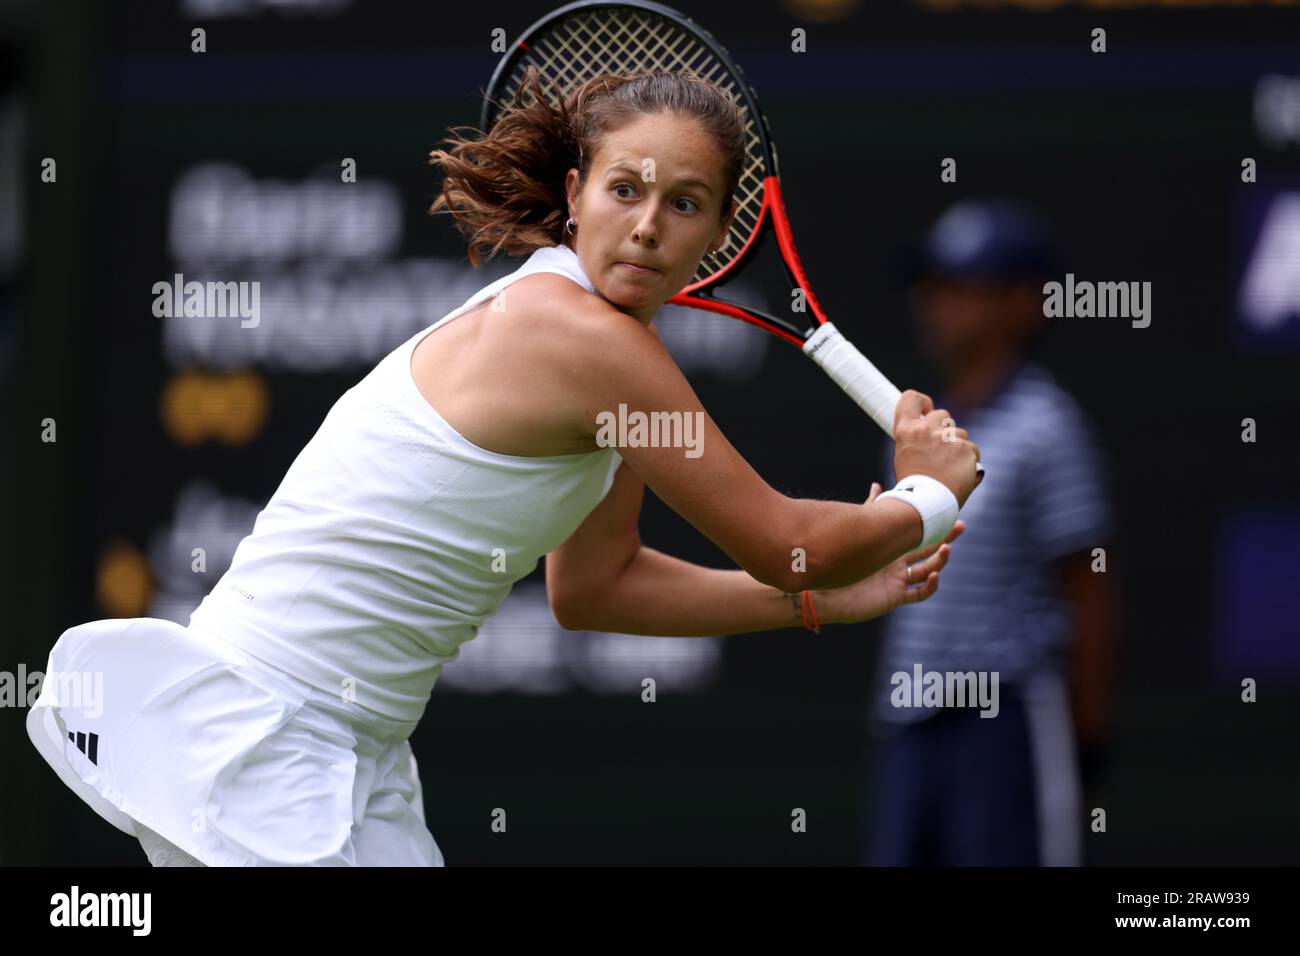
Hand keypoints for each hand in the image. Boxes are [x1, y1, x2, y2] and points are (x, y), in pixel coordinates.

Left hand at [816, 482, 966, 624]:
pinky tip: (934, 575)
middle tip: (960, 526)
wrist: (824, 589)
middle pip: (928, 551)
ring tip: (946, 550)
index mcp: (891, 548)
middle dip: (945, 539)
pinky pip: (918, 593)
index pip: (919, 536)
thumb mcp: (858, 530)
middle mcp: (898, 564)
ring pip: (927, 571)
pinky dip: (929, 585)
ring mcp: (898, 580)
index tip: (949, 514)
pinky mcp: (895, 596)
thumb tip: (878, 485)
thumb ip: (869, 509)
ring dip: (939, 561)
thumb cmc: (838, 560)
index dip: (935, 527)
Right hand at [892, 390, 982, 506]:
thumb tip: (927, 428)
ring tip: (948, 469)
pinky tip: (959, 474)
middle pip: (942, 414)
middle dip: (943, 428)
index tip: (926, 411)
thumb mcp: (905, 455)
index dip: (922, 402)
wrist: (925, 506)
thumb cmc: (913, 485)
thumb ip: (916, 439)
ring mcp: (948, 439)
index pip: (911, 398)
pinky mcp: (966, 449)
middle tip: (939, 450)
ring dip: (957, 447)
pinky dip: (968, 461)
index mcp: (906, 430)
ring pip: (960, 433)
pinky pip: (972, 450)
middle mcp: (926, 430)